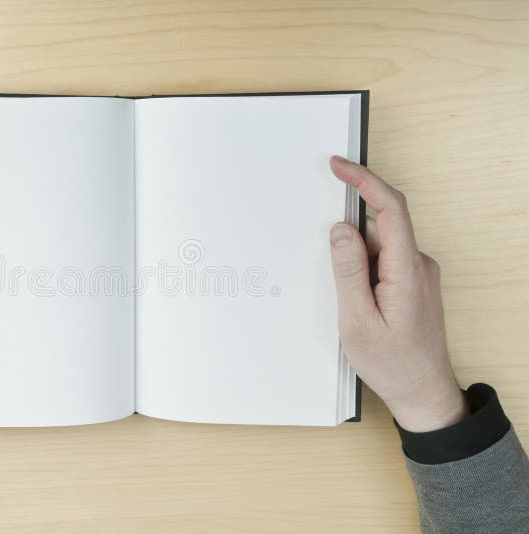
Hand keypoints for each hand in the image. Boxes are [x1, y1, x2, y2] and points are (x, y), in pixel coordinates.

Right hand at [328, 156, 466, 432]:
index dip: (364, 181)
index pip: (390, 208)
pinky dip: (361, 267)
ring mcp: (417, 274)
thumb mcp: (358, 321)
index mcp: (407, 270)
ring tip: (345, 300)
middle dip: (346, 229)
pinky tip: (352, 299)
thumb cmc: (393, 363)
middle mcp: (418, 265)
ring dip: (352, 257)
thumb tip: (340, 231)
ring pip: (377, 245)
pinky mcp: (412, 283)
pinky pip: (382, 260)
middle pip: (379, 224)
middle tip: (322, 251)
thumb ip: (348, 272)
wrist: (424, 393)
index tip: (338, 166)